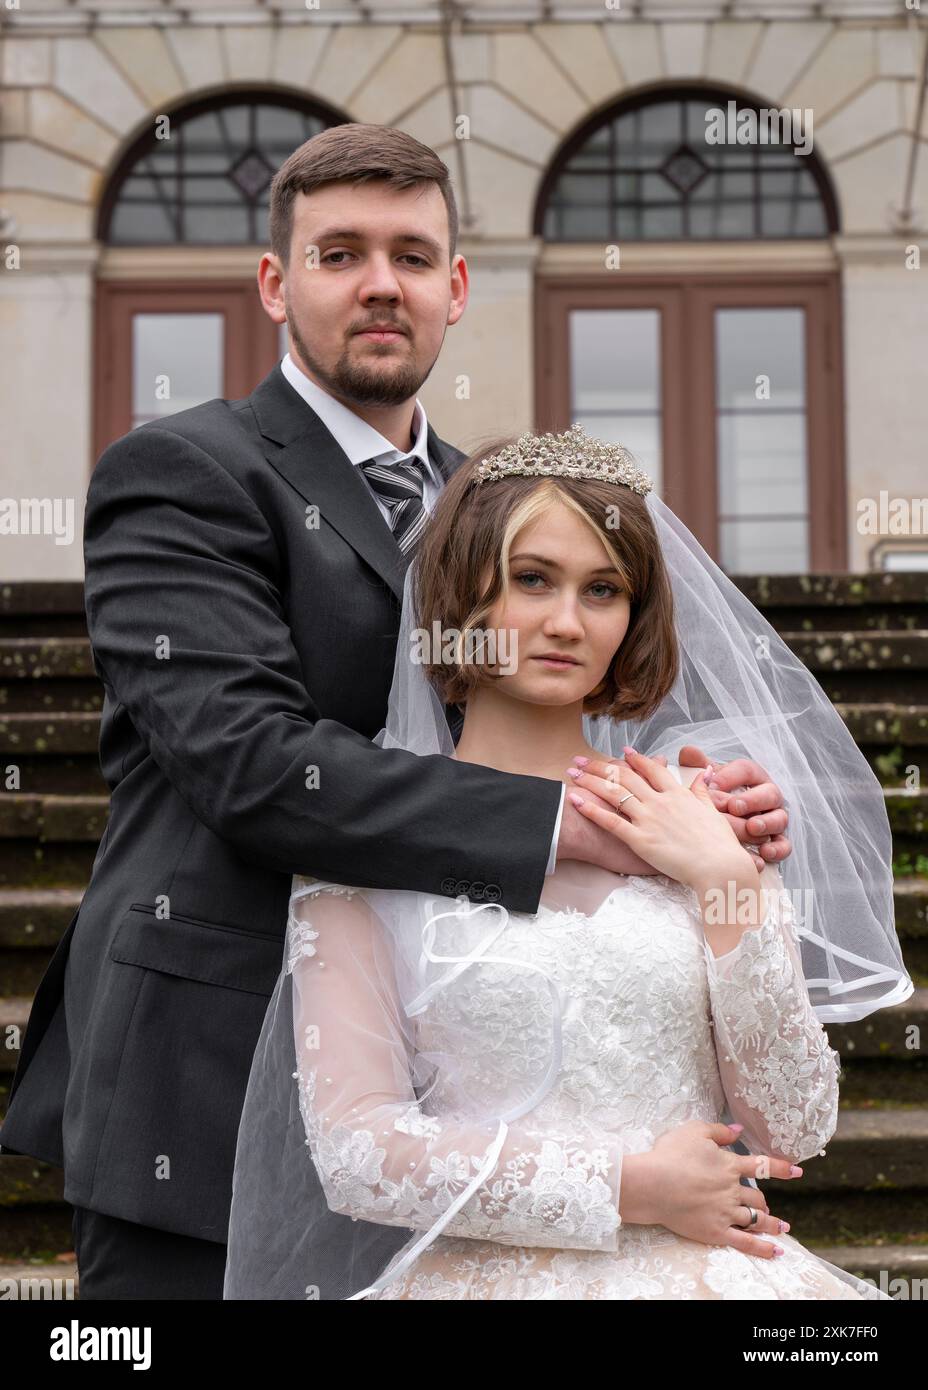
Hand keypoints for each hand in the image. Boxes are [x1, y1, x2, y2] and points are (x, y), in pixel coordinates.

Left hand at [566, 748, 756, 890]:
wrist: (719, 867)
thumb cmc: (719, 844)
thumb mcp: (712, 811)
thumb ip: (701, 790)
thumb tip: (703, 772)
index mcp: (677, 794)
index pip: (651, 769)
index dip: (635, 759)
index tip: (622, 751)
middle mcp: (660, 802)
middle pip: (625, 776)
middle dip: (600, 765)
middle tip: (582, 760)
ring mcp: (648, 819)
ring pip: (613, 793)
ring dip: (590, 780)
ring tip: (572, 773)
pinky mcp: (639, 839)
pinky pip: (610, 821)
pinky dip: (591, 809)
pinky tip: (576, 800)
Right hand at [626, 1120, 801, 1259]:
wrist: (653, 1184)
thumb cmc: (670, 1154)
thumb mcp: (694, 1131)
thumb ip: (719, 1131)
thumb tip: (739, 1130)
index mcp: (730, 1165)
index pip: (762, 1166)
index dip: (782, 1169)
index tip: (797, 1172)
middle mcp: (733, 1190)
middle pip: (757, 1196)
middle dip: (764, 1200)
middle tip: (766, 1204)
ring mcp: (726, 1213)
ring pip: (757, 1219)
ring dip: (771, 1223)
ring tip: (782, 1227)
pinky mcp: (717, 1232)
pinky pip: (745, 1242)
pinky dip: (763, 1248)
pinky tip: (776, 1251)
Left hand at [678, 745, 790, 865]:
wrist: (719, 834)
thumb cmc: (715, 801)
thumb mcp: (706, 783)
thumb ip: (697, 766)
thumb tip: (688, 752)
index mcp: (751, 777)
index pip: (746, 770)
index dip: (731, 776)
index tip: (713, 784)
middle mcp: (767, 796)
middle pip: (769, 793)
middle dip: (751, 800)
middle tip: (733, 806)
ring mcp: (774, 818)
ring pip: (779, 818)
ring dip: (766, 823)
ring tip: (751, 827)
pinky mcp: (778, 841)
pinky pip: (784, 845)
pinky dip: (777, 849)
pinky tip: (763, 853)